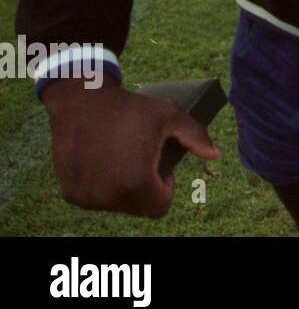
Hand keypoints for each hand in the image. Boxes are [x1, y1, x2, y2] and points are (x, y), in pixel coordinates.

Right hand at [43, 78, 220, 218]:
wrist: (83, 101)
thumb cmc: (131, 108)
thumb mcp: (170, 117)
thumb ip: (196, 137)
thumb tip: (216, 155)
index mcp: (137, 182)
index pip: (160, 207)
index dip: (165, 188)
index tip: (159, 166)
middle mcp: (109, 196)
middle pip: (139, 208)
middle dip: (145, 189)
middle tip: (140, 160)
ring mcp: (88, 196)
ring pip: (116, 205)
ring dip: (123, 189)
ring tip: (122, 158)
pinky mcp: (71, 193)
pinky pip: (95, 200)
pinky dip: (102, 187)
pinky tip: (103, 161)